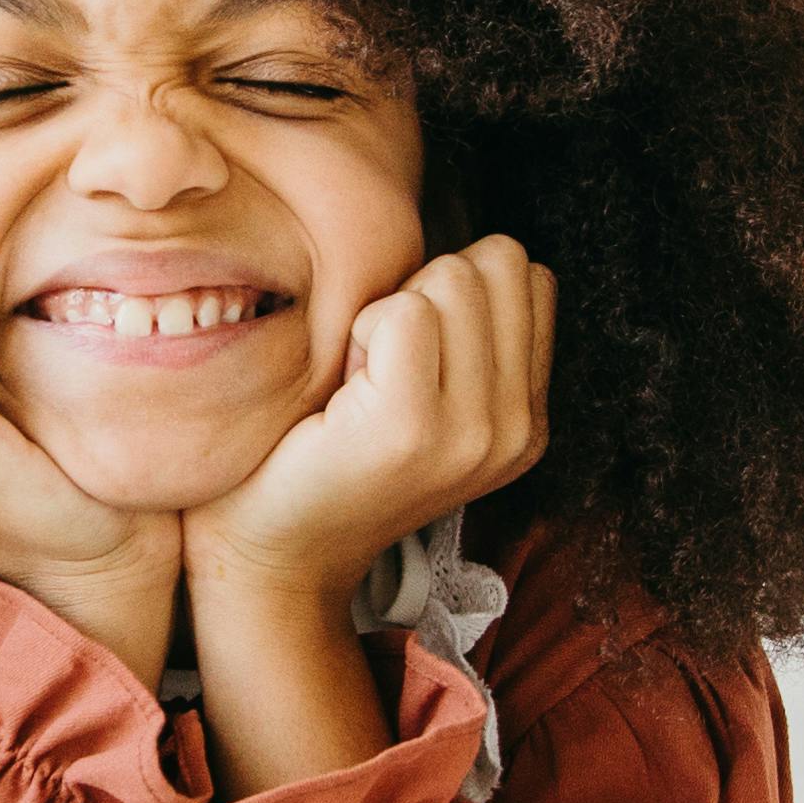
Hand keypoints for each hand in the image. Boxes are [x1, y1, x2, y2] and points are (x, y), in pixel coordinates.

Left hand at [186, 233, 554, 624]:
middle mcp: (517, 430)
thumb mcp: (430, 394)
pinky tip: (341, 391)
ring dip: (391, 310)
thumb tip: (473, 250)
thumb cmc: (326, 452)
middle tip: (379, 367)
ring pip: (454, 279)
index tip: (408, 354)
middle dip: (428, 289)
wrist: (273, 552)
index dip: (456, 288)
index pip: (529, 275)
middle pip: (499, 263)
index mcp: (527, 418)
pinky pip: (404, 312)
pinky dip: (360, 330)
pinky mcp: (412, 429)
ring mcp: (473, 434)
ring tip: (361, 381)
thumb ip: (468, 331)